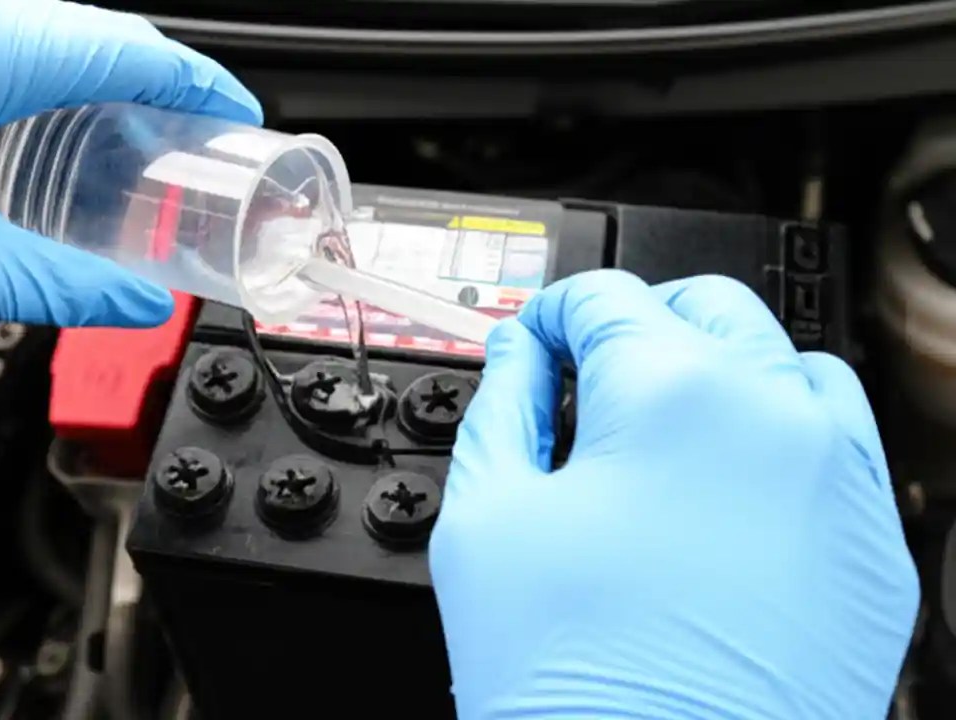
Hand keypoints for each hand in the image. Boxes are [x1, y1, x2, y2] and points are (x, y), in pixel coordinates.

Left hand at [0, 0, 260, 326]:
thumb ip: (59, 287)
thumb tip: (130, 302)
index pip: (121, 46)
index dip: (196, 83)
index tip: (236, 114)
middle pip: (77, 32)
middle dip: (147, 84)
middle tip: (190, 140)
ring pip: (19, 38)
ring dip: (81, 87)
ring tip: (121, 148)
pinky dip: (19, 91)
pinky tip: (26, 144)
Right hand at [431, 270, 918, 718]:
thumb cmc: (574, 677)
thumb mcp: (487, 516)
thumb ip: (501, 404)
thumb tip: (519, 354)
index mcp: (674, 391)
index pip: (605, 297)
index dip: (551, 316)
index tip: (534, 345)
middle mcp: (777, 413)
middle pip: (703, 307)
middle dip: (634, 327)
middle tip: (583, 384)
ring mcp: (840, 478)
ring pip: (781, 364)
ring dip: (712, 374)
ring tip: (656, 440)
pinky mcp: (873, 543)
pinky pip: (833, 445)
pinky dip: (776, 438)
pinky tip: (722, 494)